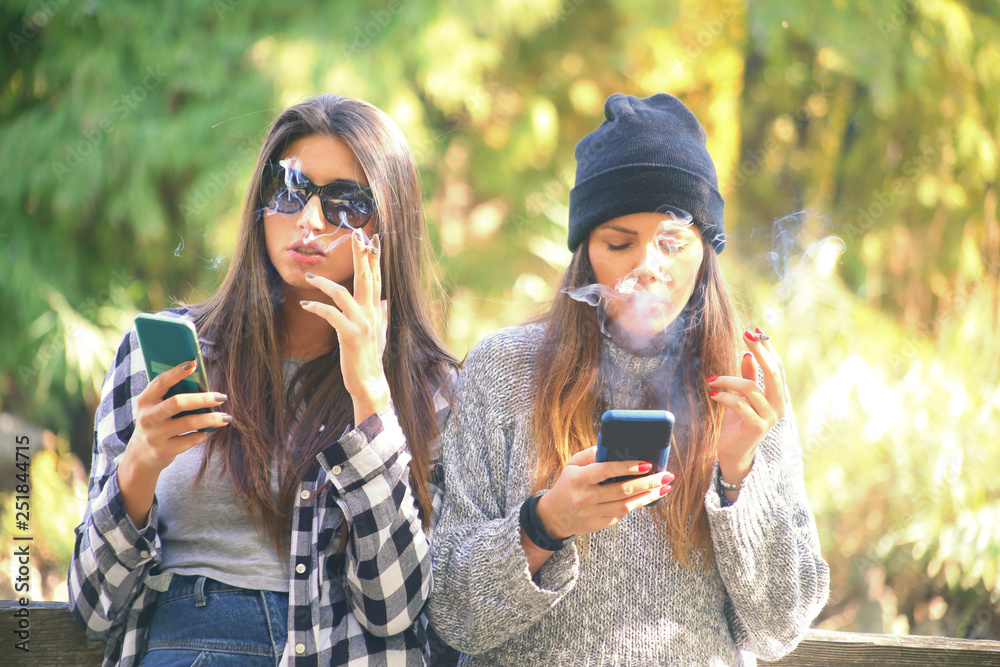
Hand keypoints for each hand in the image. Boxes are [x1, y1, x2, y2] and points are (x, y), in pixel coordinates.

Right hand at [126, 359, 230, 474]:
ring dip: (210, 419)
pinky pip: (190, 440)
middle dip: (203, 399)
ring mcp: (155, 435)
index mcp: (145, 401)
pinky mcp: (164, 450)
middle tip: (221, 397)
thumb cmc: (156, 423)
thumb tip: (200, 380)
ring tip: (226, 417)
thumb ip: (170, 395)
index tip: (193, 364)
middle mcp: (148, 417)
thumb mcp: (154, 408)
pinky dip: (202, 435)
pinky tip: (206, 432)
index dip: (176, 372)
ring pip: (188, 423)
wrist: (141, 456)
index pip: (160, 382)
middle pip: (178, 403)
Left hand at [301, 230, 389, 424]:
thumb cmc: (371, 358)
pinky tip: (305, 304)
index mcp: (376, 311)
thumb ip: (381, 316)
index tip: (372, 239)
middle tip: (357, 235)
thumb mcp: (379, 334)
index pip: (377, 278)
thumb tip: (384, 302)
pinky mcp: (350, 334)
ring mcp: (362, 323)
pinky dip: (317, 306)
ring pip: (343, 292)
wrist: (370, 382)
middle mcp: (372, 313)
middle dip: (361, 255)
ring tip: (310, 275)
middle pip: (367, 277)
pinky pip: (331, 313)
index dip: (375, 258)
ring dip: (325, 282)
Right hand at [535, 446, 673, 540]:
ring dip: (648, 496)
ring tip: (664, 487)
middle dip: (648, 482)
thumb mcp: (572, 465)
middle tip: (665, 475)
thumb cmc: (567, 484)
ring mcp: (593, 513)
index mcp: (579, 479)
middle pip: (622, 490)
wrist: (554, 516)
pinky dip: (637, 504)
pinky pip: (622, 513)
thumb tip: (613, 445)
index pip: (606, 471)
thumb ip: (591, 454)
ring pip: (627, 505)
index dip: (627, 467)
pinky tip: (649, 496)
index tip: (646, 464)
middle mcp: (586, 497)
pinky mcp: (600, 524)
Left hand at [707, 327, 788, 484]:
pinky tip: (713, 394)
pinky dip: (724, 396)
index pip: (777, 367)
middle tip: (744, 336)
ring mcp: (769, 418)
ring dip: (728, 379)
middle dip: (759, 351)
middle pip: (773, 373)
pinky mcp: (756, 427)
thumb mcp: (742, 396)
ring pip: (751, 388)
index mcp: (778, 396)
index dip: (768, 348)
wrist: (733, 453)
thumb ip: (748, 376)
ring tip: (712, 379)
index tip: (754, 330)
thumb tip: (748, 353)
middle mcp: (778, 406)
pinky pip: (739, 404)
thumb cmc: (737, 423)